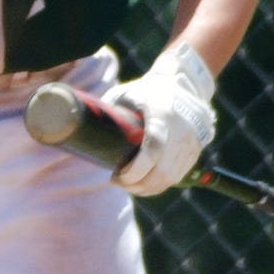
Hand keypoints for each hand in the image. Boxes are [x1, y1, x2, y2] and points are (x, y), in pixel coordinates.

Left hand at [113, 45, 216, 195]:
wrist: (183, 84)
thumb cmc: (146, 90)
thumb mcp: (125, 94)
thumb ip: (108, 111)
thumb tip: (79, 129)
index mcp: (163, 113)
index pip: (153, 149)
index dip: (136, 169)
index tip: (117, 176)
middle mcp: (181, 130)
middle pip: (162, 171)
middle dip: (137, 185)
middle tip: (118, 182)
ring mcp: (191, 142)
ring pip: (170, 178)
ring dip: (147, 188)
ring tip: (128, 185)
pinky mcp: (194, 151)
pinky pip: (178, 176)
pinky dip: (160, 185)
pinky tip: (145, 185)